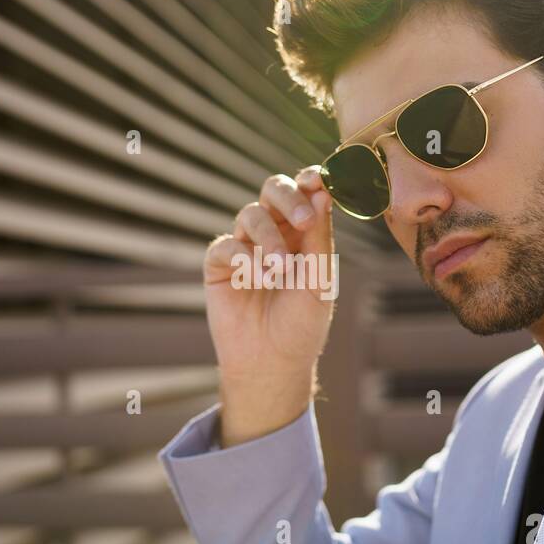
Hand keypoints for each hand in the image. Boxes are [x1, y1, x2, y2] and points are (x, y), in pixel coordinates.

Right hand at [203, 166, 335, 443]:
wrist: (272, 363)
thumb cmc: (301, 325)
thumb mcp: (318, 281)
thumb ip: (319, 237)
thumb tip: (322, 191)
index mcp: (304, 232)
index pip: (306, 193)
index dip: (311, 181)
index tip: (319, 181)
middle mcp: (274, 232)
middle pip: (274, 190)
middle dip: (288, 198)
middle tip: (303, 220)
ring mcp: (245, 245)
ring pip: (251, 215)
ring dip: (269, 238)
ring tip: (280, 270)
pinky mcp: (220, 264)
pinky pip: (227, 245)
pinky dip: (244, 258)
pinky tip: (258, 280)